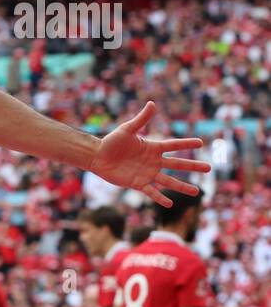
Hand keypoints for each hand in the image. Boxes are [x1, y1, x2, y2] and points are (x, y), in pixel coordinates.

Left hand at [89, 101, 209, 205]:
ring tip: (197, 192)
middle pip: (177, 164)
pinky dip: (160, 198)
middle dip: (193, 166)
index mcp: (152, 147)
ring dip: (182, 186)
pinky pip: (151, 192)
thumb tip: (152, 103)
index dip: (186, 144)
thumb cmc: (111, 141)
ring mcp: (147, 173)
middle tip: (209, 168)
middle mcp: (153, 161)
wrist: (97, 156)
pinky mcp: (137, 183)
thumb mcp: (127, 129)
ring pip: (168, 181)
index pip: (173, 145)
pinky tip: (170, 204)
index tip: (201, 142)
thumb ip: (141, 119)